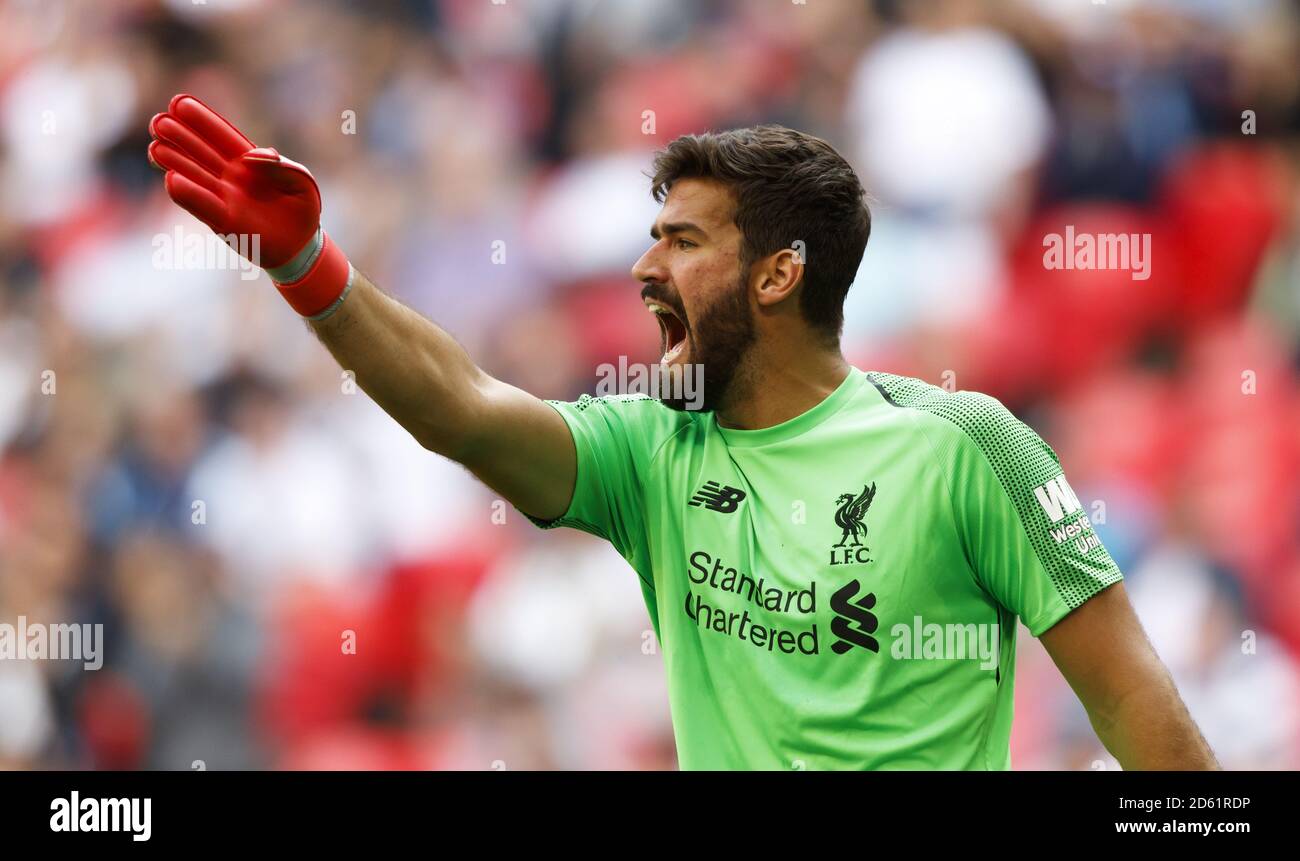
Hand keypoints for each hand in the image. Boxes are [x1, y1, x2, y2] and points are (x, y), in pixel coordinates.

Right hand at [147, 94, 352, 317]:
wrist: (302, 245)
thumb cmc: (302, 209)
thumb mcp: (302, 181)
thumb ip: (282, 165)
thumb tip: (251, 159)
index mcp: (248, 162)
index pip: (221, 136)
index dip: (202, 120)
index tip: (180, 102)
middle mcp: (230, 178)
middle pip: (201, 153)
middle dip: (180, 137)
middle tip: (158, 121)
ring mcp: (224, 198)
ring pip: (195, 177)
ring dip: (175, 163)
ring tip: (155, 148)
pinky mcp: (225, 222)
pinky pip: (204, 206)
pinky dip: (189, 194)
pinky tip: (171, 180)